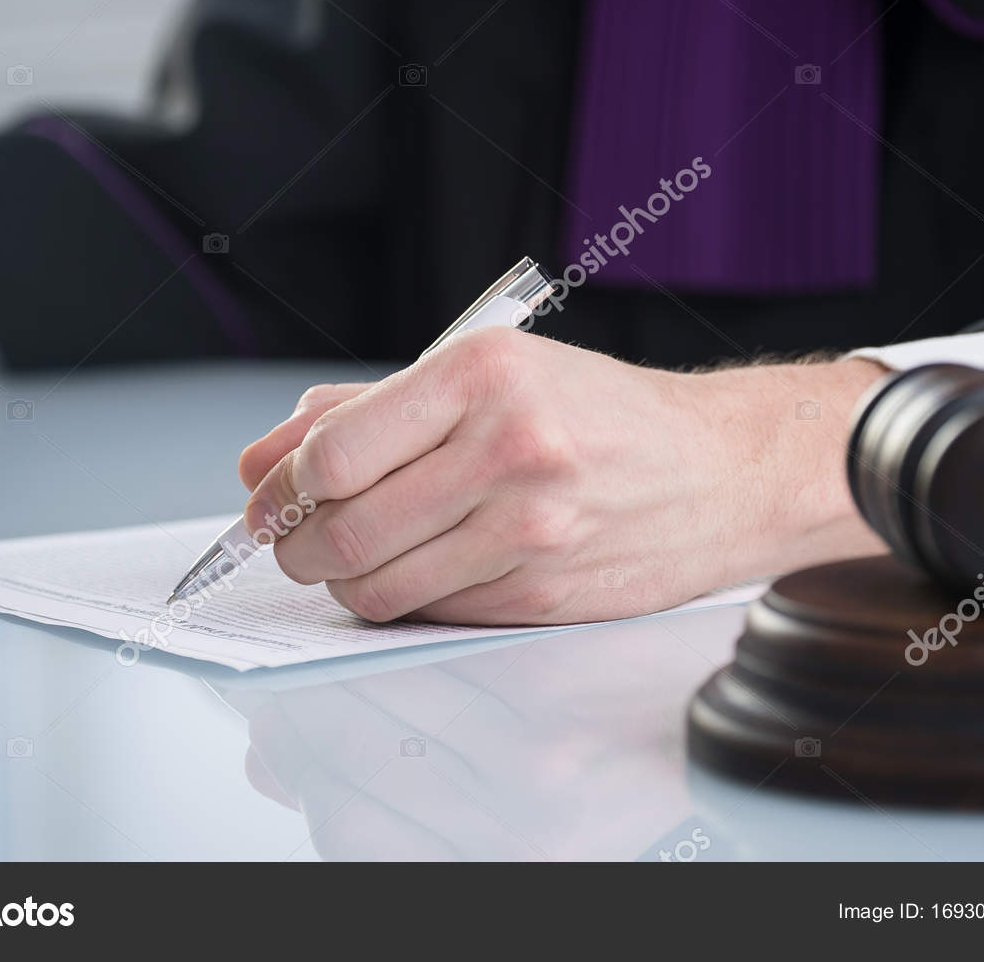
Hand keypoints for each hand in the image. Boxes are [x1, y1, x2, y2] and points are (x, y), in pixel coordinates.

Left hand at [237, 329, 887, 623]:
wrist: (721, 471)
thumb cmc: (599, 414)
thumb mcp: (488, 371)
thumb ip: (366, 409)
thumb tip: (263, 461)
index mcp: (483, 376)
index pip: (334, 452)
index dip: (281, 485)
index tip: (271, 495)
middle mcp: (508, 450)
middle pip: (342, 529)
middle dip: (294, 546)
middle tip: (294, 539)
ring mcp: (530, 532)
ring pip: (377, 587)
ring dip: (343, 581)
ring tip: (359, 555)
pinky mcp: (543, 597)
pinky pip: (431, 612)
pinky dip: (406, 598)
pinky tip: (426, 568)